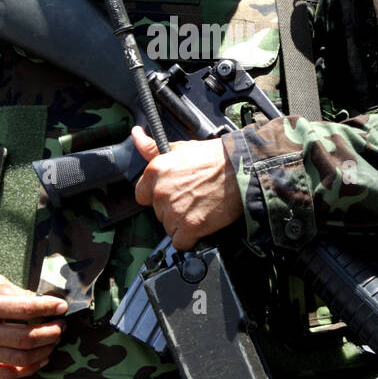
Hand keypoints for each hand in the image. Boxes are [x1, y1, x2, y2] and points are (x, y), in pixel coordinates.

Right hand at [0, 271, 66, 378]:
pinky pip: (7, 373)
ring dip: (44, 349)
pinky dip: (29, 368)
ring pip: (20, 358)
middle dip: (51, 332)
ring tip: (54, 339)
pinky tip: (41, 358)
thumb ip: (13, 292)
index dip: (48, 308)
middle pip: (25, 338)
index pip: (24, 310)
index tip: (61, 306)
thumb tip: (41, 301)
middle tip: (61, 325)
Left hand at [132, 125, 242, 250]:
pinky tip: (201, 225)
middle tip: (192, 199)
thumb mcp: (181, 147)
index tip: (170, 195)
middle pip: (158, 213)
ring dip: (182, 224)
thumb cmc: (215, 158)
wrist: (241, 170)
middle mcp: (161, 191)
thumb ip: (152, 147)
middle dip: (173, 210)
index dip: (156, 197)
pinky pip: (181, 243)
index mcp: (156, 171)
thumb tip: (136, 135)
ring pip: (169, 228)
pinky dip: (191, 239)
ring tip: (199, 209)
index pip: (142, 195)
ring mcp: (175, 211)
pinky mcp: (190, 227)